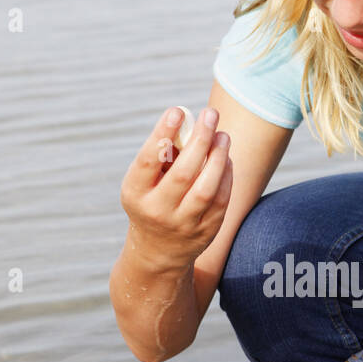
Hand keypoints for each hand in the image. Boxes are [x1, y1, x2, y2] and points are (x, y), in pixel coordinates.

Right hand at [119, 105, 232, 271]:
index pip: (148, 161)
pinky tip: (226, 158)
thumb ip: (163, 155)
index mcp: (136, 194)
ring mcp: (183, 225)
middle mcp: (158, 211)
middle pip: (183, 174)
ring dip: (218, 158)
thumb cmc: (152, 200)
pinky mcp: (205, 232)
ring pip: (206, 190)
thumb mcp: (145, 182)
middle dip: (200, 140)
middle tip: (211, 114)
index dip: (163, 134)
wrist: (158, 250)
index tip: (178, 111)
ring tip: (223, 136)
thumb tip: (191, 121)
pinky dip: (226, 176)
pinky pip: (221, 201)